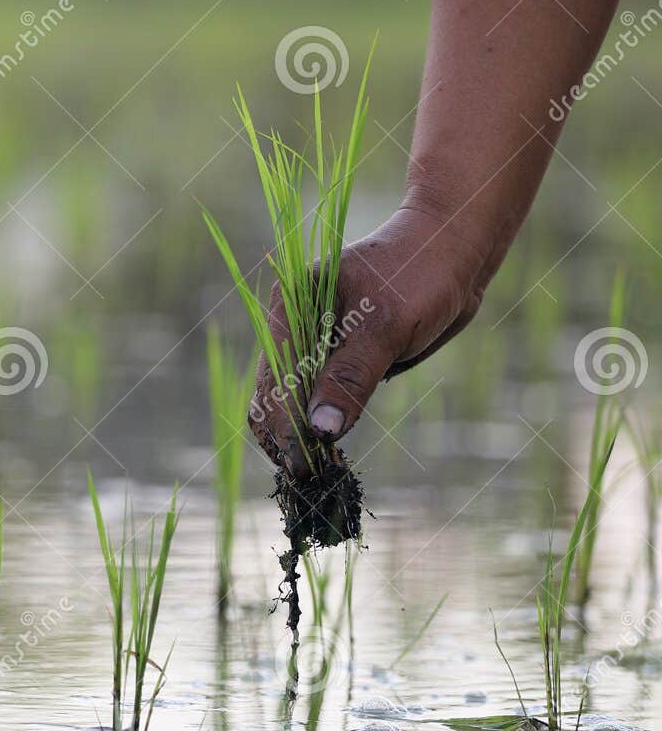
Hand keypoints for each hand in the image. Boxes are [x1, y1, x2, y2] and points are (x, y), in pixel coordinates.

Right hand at [249, 203, 490, 475]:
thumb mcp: (387, 326)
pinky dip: (322, 425)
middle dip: (287, 436)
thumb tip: (320, 429)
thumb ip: (351, 376)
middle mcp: (293, 327)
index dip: (285, 425)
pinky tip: (330, 450)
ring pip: (293, 401)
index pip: (275, 379)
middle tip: (310, 475)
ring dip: (303, 435)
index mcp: (290, 309)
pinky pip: (319, 399)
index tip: (304, 465)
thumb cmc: (421, 275)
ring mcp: (314, 344)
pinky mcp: (337, 359)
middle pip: (274, 394)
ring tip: (318, 470)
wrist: (457, 254)